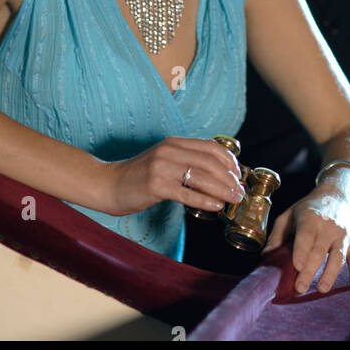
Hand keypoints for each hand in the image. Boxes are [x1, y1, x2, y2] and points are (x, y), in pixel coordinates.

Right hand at [104, 137, 244, 215]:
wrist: (108, 184)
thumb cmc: (139, 177)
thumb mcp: (164, 160)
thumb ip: (185, 161)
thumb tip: (216, 173)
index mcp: (174, 143)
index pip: (210, 147)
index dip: (229, 160)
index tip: (239, 174)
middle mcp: (170, 151)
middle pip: (210, 162)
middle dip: (230, 177)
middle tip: (240, 191)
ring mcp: (162, 167)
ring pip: (202, 176)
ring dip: (222, 189)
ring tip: (234, 199)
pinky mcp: (156, 185)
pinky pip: (187, 193)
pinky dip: (205, 200)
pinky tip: (217, 206)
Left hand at [263, 186, 349, 294]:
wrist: (339, 196)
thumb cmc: (309, 209)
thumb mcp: (290, 214)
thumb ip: (278, 234)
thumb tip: (267, 255)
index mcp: (310, 218)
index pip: (306, 235)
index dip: (301, 250)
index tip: (296, 266)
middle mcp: (329, 226)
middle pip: (320, 250)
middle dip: (310, 270)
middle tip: (300, 288)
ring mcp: (343, 234)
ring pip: (338, 256)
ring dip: (331, 273)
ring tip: (322, 289)